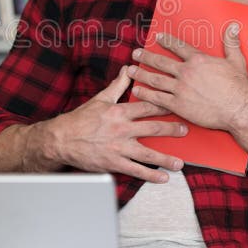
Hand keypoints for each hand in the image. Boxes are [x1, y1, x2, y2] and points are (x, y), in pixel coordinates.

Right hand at [50, 66, 187, 182]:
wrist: (62, 140)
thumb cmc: (81, 119)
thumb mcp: (100, 99)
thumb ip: (118, 85)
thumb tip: (128, 69)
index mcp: (119, 112)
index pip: (147, 106)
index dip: (165, 105)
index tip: (179, 104)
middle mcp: (121, 130)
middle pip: (152, 129)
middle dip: (171, 129)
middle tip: (185, 130)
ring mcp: (118, 148)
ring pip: (148, 154)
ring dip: (166, 158)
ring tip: (180, 163)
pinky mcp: (114, 164)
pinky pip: (136, 171)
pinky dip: (151, 175)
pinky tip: (163, 178)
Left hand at [128, 23, 247, 130]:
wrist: (239, 109)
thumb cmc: (239, 87)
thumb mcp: (237, 61)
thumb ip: (231, 43)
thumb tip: (233, 26)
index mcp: (198, 60)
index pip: (178, 47)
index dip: (166, 41)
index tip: (157, 37)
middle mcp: (186, 72)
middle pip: (161, 62)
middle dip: (146, 57)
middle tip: (136, 53)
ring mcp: (180, 89)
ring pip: (155, 79)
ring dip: (141, 74)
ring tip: (131, 70)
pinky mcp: (178, 105)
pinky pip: (158, 98)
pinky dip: (146, 94)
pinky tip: (137, 91)